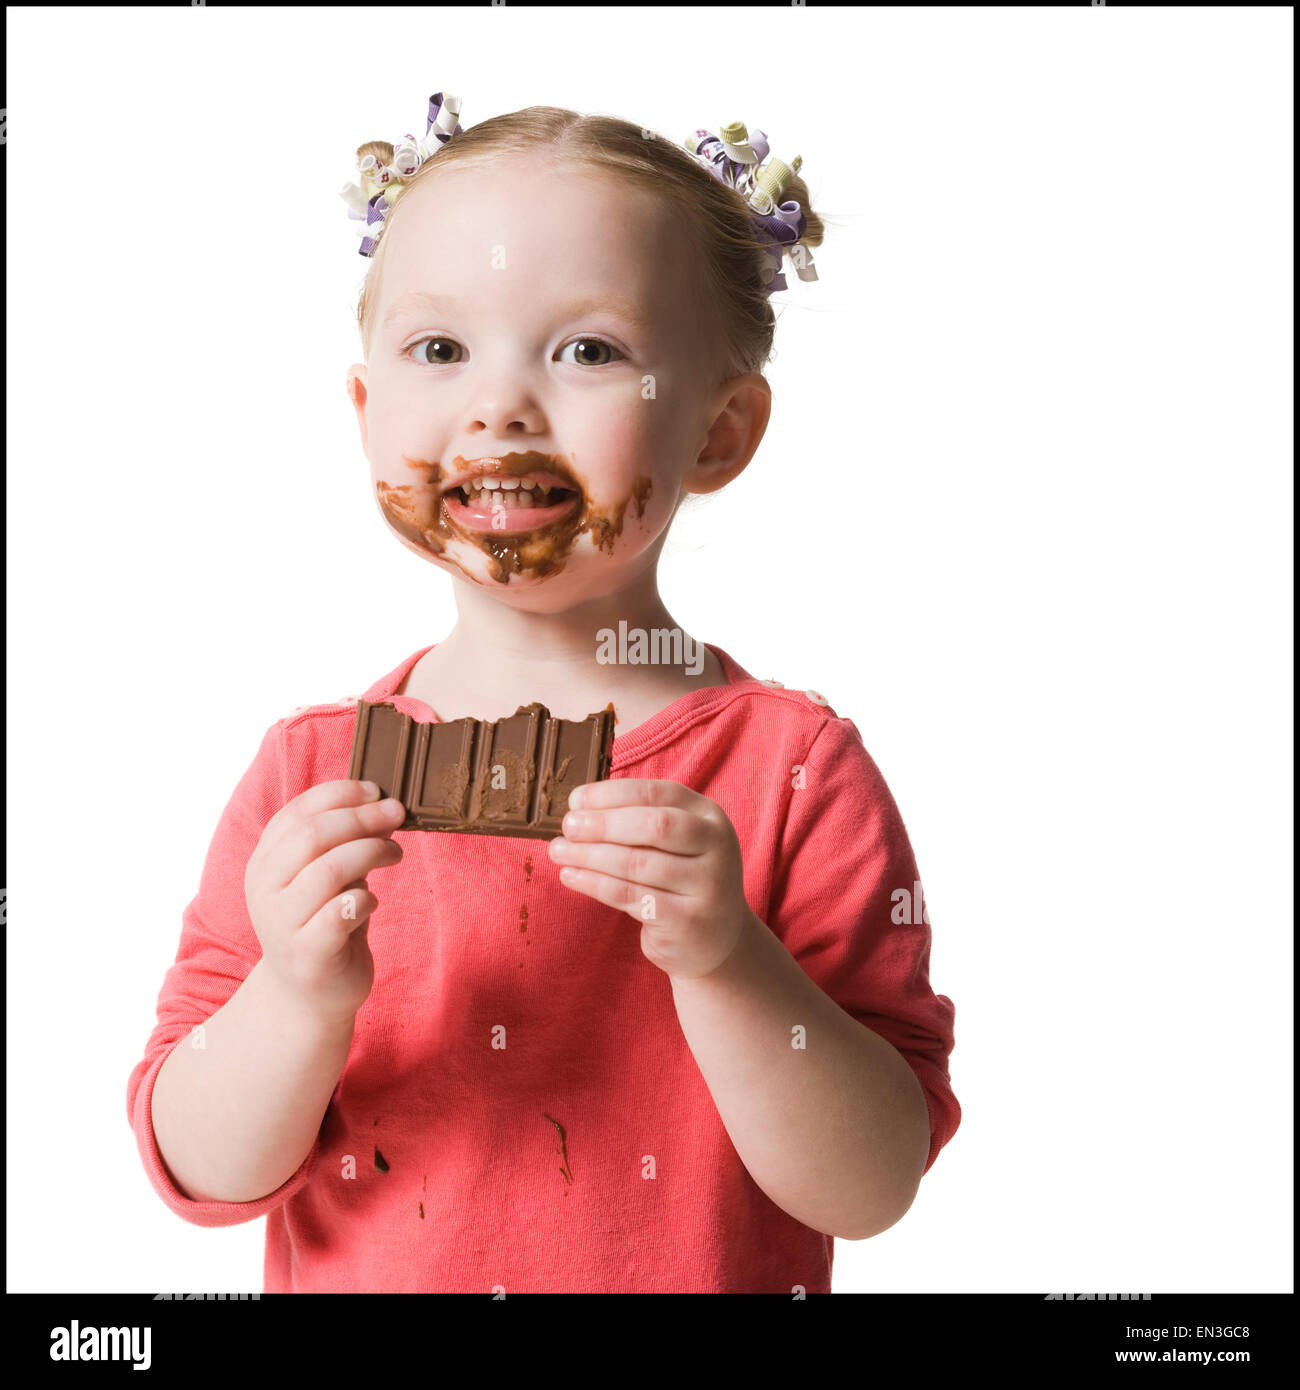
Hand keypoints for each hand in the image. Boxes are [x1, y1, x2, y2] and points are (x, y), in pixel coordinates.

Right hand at [244, 779, 404, 1025]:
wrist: (308, 995)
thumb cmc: (323, 922)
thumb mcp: (325, 876)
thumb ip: (342, 842)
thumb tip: (381, 803)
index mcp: (264, 862)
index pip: (297, 812)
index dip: (340, 794)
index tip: (376, 791)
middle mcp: (265, 890)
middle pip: (313, 835)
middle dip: (362, 818)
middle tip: (396, 814)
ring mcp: (281, 924)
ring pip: (329, 870)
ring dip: (372, 852)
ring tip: (395, 854)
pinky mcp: (307, 954)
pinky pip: (341, 913)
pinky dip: (365, 899)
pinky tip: (372, 901)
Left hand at [547, 779, 755, 979]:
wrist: (716, 940)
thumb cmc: (680, 881)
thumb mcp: (674, 845)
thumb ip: (638, 822)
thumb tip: (579, 808)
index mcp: (710, 817)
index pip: (657, 794)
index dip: (611, 795)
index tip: (574, 800)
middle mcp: (716, 847)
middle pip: (654, 826)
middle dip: (603, 824)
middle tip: (567, 826)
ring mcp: (707, 886)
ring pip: (638, 863)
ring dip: (590, 855)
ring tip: (558, 851)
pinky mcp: (687, 921)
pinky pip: (630, 896)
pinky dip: (594, 884)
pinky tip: (571, 876)